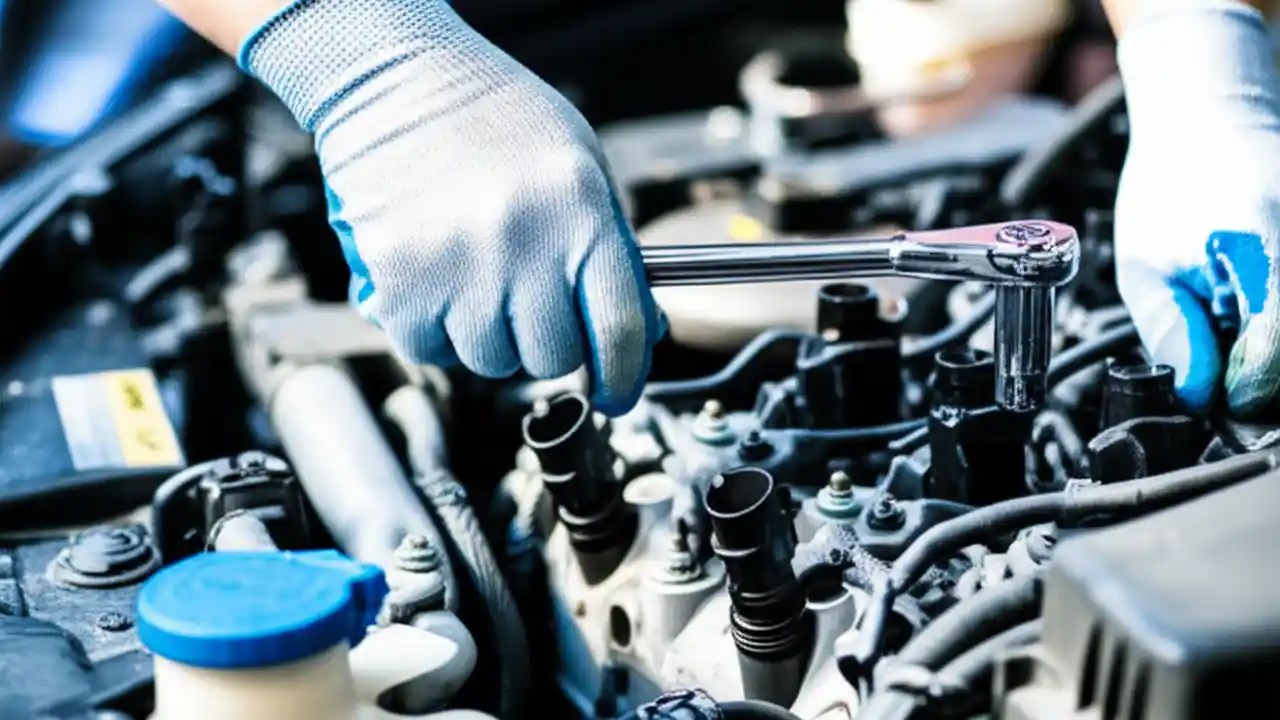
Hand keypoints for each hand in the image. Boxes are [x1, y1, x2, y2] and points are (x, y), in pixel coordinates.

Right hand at [239, 0, 661, 414]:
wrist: (397, 81)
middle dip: (549, 341)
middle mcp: (521, 244)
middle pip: (553, 357)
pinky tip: (440, 280)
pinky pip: (431, 350)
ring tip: (479, 277)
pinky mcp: (399, 285)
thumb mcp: (581, 168)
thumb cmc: (495, 118)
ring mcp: (457, 268)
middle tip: (530, 301)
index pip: (618, 329)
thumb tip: (640, 332)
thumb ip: (613, 250)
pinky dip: (437, 330)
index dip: (624, 375)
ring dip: (490, 336)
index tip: (618, 390)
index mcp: (580, 212)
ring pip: (492, 361)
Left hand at [1113, 1, 1279, 417]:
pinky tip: (1258, 309)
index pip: (1274, 344)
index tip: (1224, 396)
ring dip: (1277, 350)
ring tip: (1239, 328)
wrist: (1212, 116)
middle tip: (1228, 369)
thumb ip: (1171, 329)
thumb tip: (1198, 394)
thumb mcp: (1144, 264)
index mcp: (1260, 240)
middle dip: (1270, 374)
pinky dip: (1278, 320)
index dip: (1248, 384)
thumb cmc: (1171, 186)